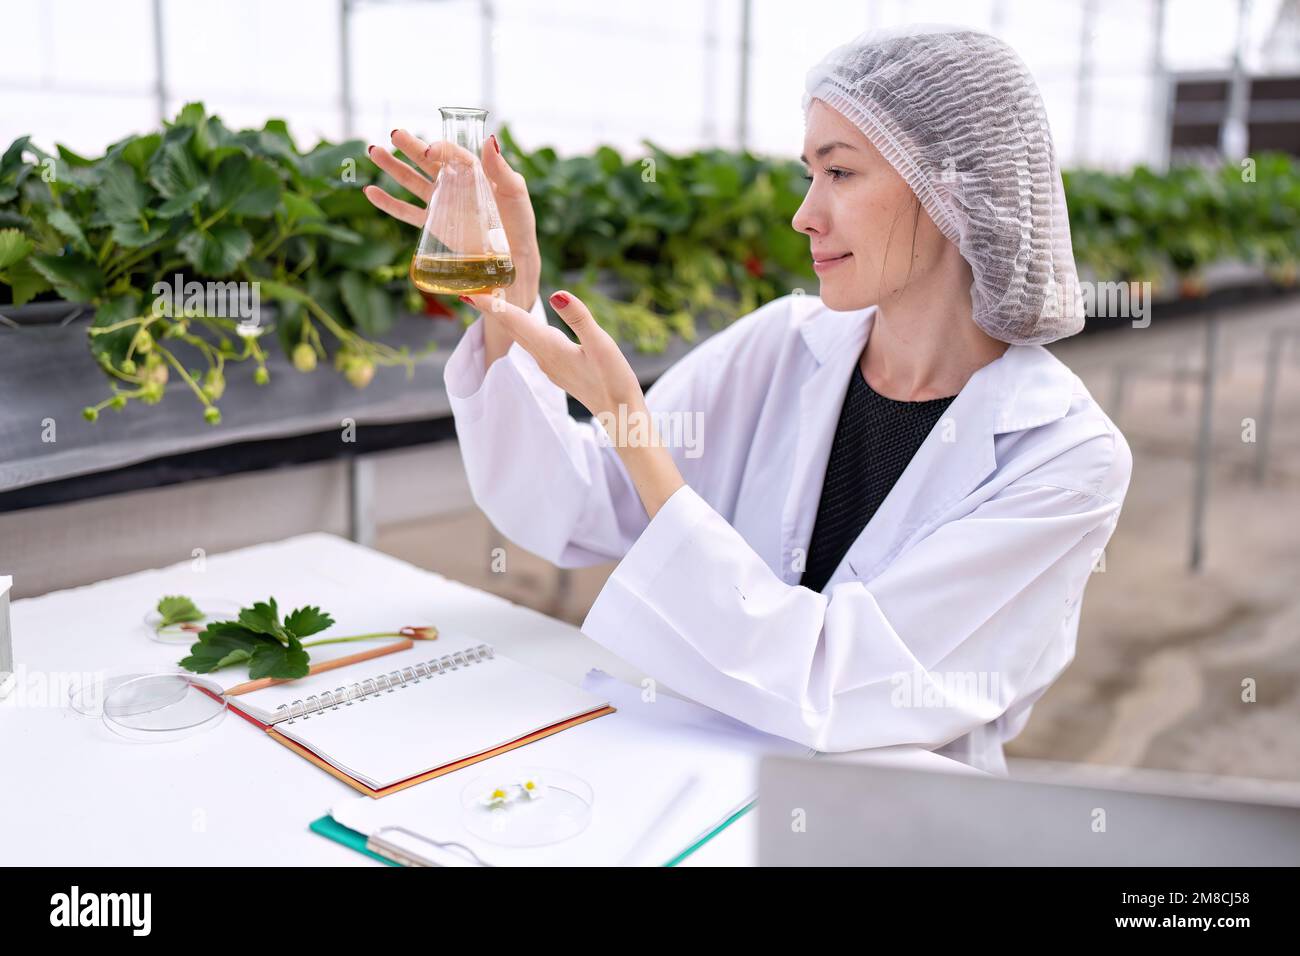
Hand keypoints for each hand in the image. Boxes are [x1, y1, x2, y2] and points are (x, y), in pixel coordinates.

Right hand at [363, 129, 540, 313]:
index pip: (452, 154)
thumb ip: (502, 169)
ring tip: (374, 151)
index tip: (429, 149)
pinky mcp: (434, 225)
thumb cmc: (519, 223)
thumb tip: (490, 139)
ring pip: (412, 181)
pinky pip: (407, 212)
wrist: (514, 259)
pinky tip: (371, 192)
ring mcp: (443, 203)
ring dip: (392, 167)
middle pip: (427, 161)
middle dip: (409, 146)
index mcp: (475, 171)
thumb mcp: (516, 193)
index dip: (440, 149)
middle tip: (394, 134)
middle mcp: (455, 183)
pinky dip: (388, 203)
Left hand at [461, 288, 685, 518]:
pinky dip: (521, 330)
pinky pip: (532, 344)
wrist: (621, 416)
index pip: (514, 321)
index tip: (467, 293)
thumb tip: (556, 294)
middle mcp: (544, 358)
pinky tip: (523, 327)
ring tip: (491, 304)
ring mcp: (549, 366)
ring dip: (505, 320)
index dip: (491, 306)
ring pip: (520, 337)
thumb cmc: (614, 381)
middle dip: (491, 311)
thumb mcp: (601, 344)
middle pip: (511, 329)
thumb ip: (579, 318)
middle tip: (469, 292)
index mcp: (550, 348)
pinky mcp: (558, 369)